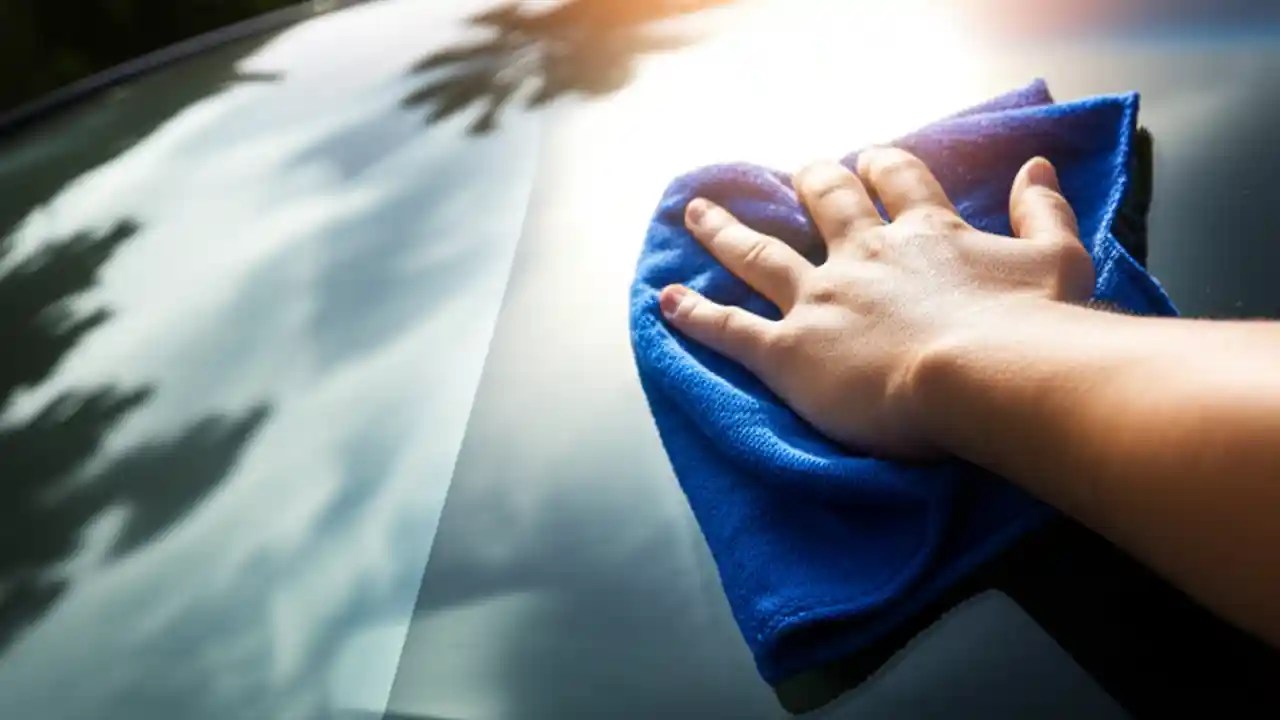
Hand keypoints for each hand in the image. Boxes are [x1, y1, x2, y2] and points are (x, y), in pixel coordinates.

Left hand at [660, 148, 1094, 458]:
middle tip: (798, 171)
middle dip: (809, 182)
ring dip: (723, 231)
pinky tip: (665, 301)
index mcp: (923, 234)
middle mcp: (861, 256)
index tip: (870, 159)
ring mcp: (819, 300)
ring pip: (757, 256)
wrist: (988, 375)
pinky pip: (730, 329)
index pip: (896, 184)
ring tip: (695, 212)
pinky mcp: (789, 351)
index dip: (881, 167)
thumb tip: (1037, 168)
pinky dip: (694, 315)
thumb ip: (1044, 211)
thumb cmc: (1033, 326)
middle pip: (822, 202)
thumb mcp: (1058, 259)